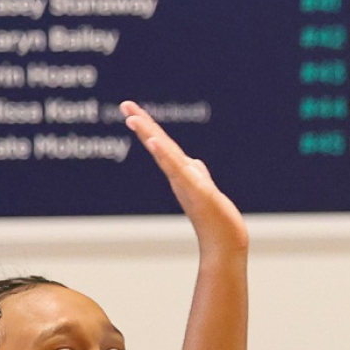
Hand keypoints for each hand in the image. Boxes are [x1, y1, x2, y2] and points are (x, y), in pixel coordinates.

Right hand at [124, 101, 247, 254]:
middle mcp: (179, 176)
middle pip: (158, 145)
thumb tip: (194, 162)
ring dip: (149, 135)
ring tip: (134, 119)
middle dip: (142, 124)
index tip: (131, 109)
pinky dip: (165, 157)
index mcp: (181, 173)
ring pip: (165, 155)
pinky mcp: (198, 192)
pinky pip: (179, 171)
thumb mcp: (206, 190)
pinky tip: (154, 143)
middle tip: (125, 105)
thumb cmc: (215, 220)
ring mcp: (186, 184)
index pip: (162, 144)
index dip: (148, 126)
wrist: (224, 244)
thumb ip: (198, 174)